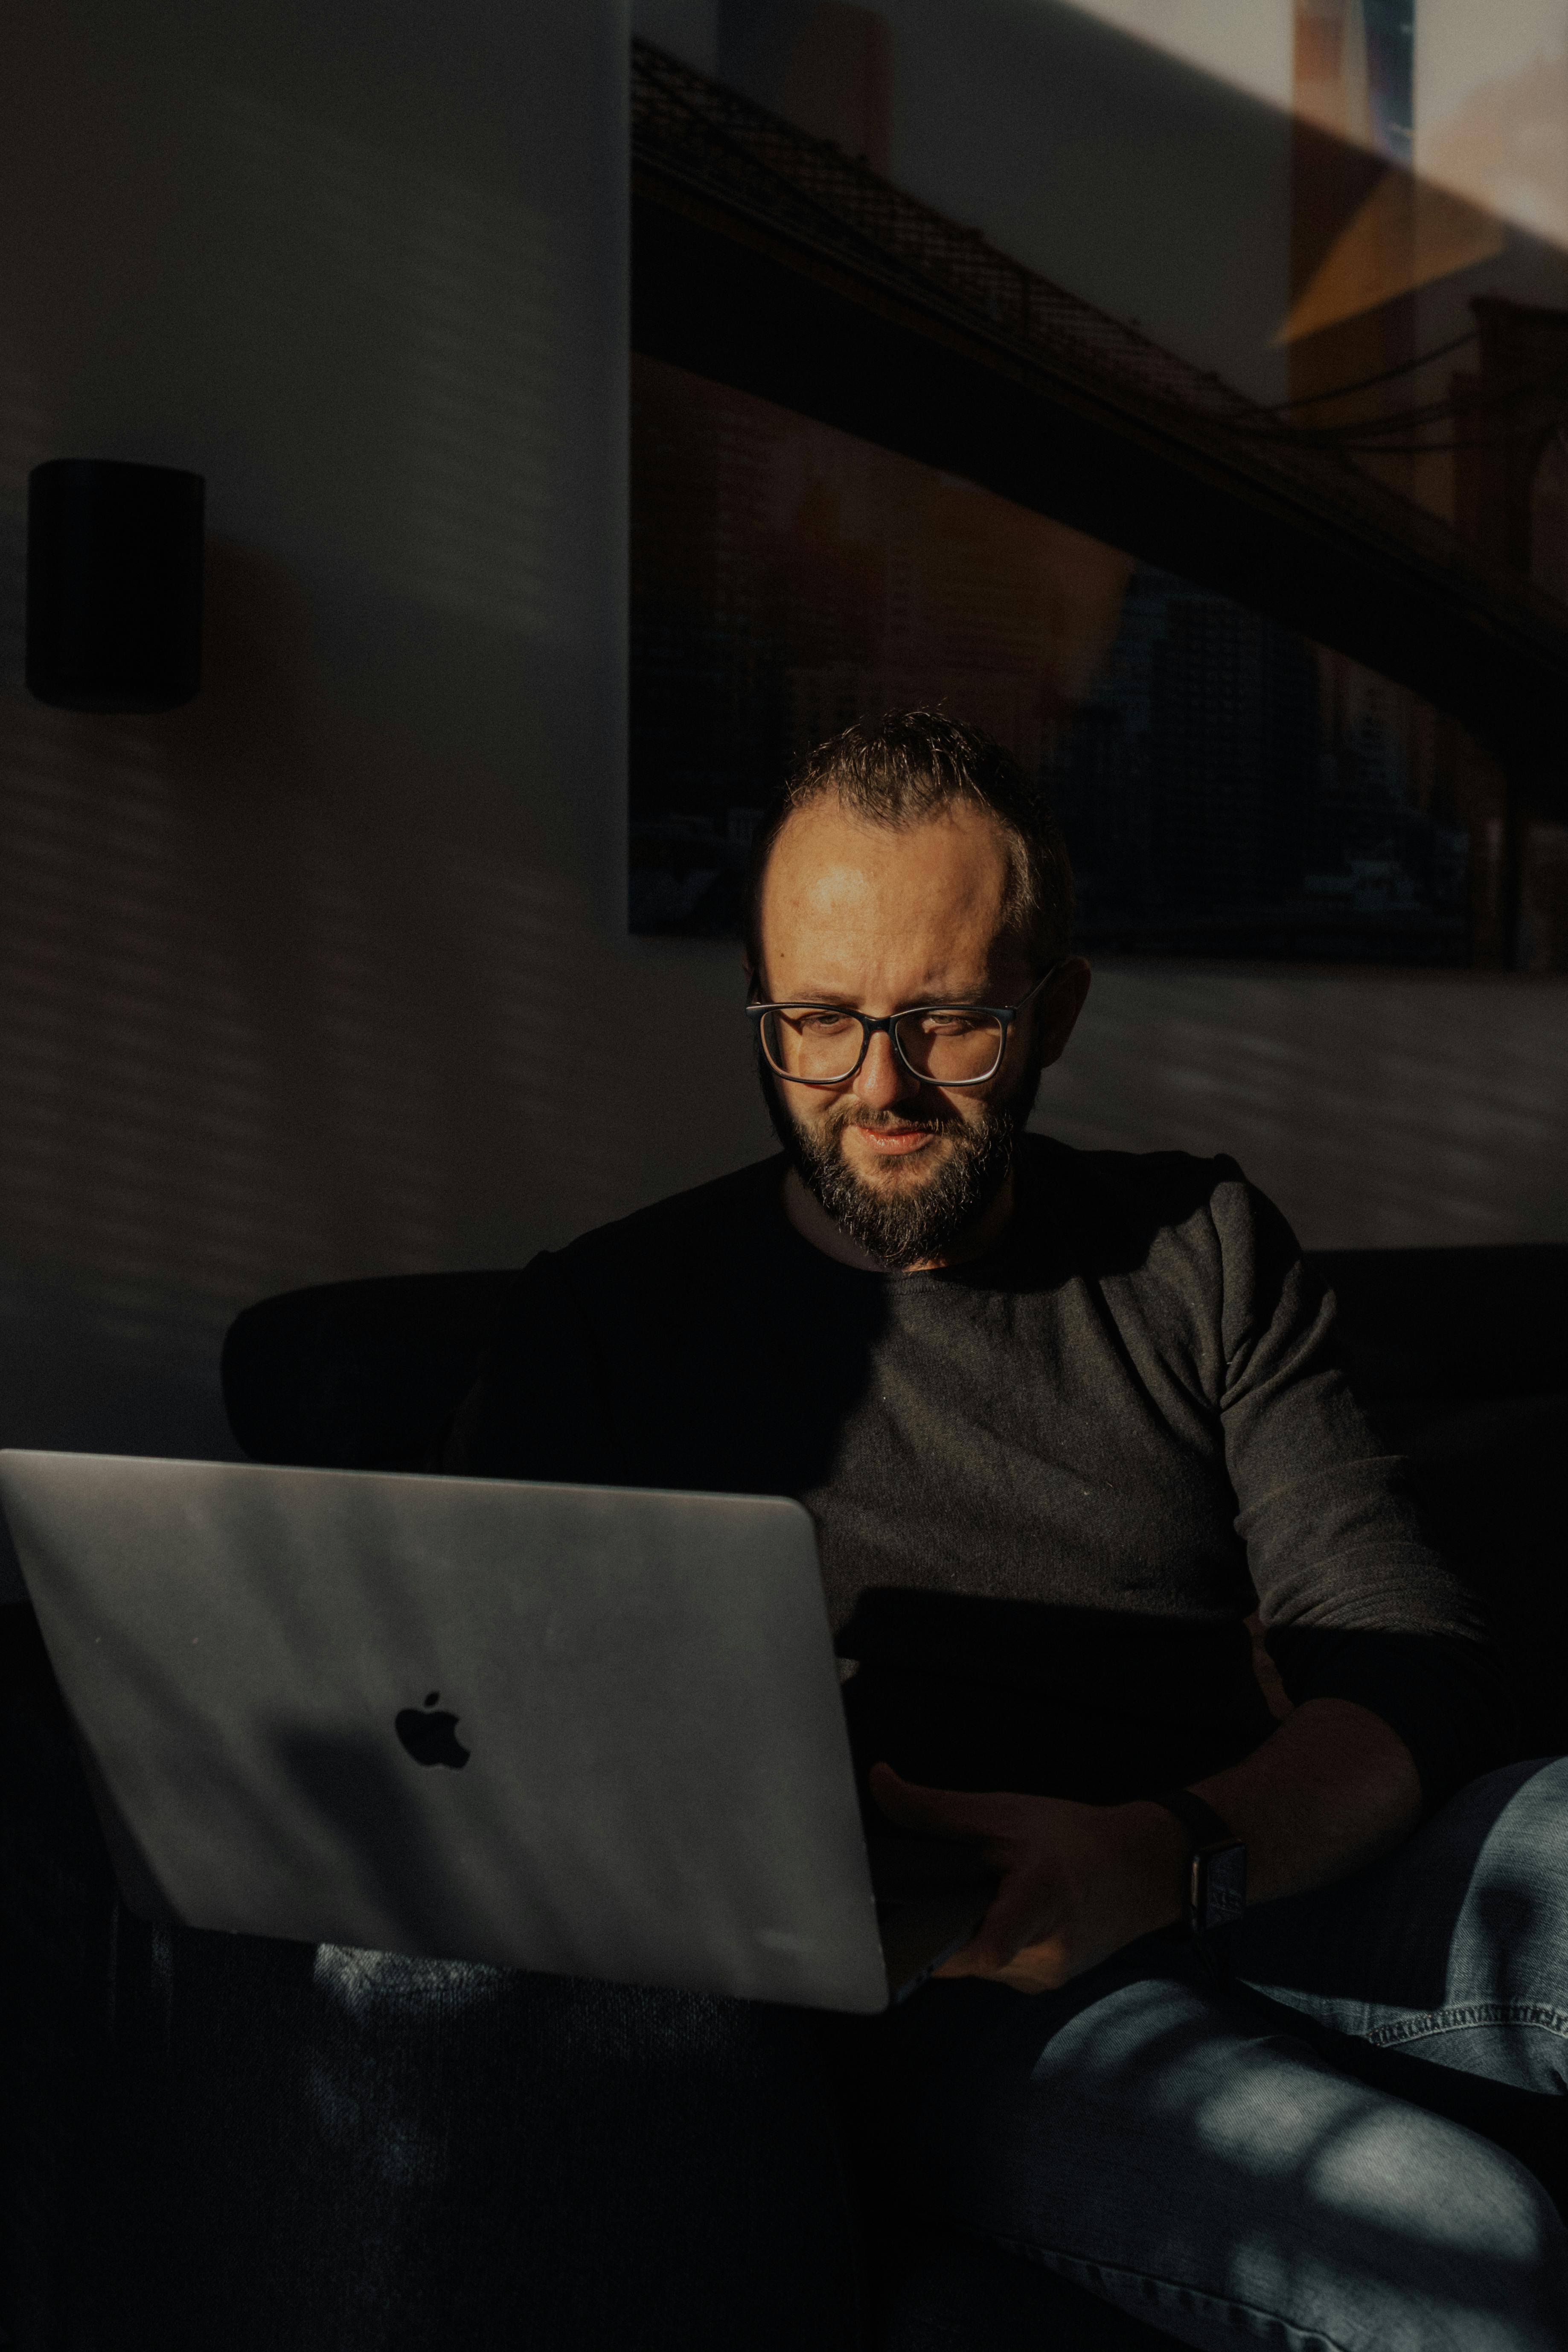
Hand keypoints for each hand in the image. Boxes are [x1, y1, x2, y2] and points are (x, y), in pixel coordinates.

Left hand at [870, 1762, 1187, 1993]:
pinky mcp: (1047, 1984)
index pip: (986, 1950)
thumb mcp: (1001, 1812)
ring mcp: (1048, 1976)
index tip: (912, 1932)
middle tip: (943, 1894)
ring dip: (968, 1935)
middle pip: (966, 1958)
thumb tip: (880, 1783)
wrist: (1140, 1867)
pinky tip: (998, 1914)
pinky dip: (989, 1943)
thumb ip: (935, 1807)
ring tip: (979, 1898)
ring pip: (979, 1966)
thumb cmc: (1073, 1836)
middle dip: (945, 1927)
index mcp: (1041, 1899)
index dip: (941, 1948)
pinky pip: (998, 1970)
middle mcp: (1048, 1950)